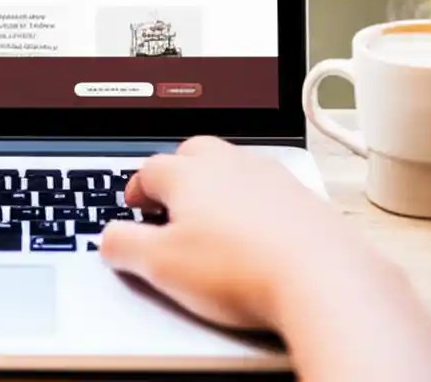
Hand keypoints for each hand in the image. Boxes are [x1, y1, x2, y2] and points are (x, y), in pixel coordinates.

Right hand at [99, 135, 382, 328]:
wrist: (320, 278)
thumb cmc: (242, 269)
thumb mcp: (161, 266)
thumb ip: (124, 246)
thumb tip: (110, 239)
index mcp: (189, 175)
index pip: (149, 169)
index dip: (136, 189)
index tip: (135, 207)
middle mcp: (230, 166)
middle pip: (193, 153)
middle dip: (176, 173)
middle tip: (169, 203)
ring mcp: (270, 178)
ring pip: (233, 167)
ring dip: (217, 185)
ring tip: (210, 218)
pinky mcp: (301, 198)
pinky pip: (267, 190)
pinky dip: (253, 204)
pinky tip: (253, 233)